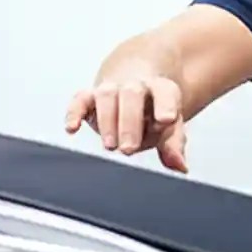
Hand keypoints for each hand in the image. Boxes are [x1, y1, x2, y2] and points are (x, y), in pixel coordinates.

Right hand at [64, 76, 187, 172]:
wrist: (134, 88)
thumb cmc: (153, 112)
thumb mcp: (169, 128)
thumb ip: (174, 144)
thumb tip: (180, 166)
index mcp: (161, 90)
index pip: (165, 93)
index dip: (165, 105)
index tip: (166, 119)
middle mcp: (135, 85)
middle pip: (132, 94)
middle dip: (130, 121)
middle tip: (129, 148)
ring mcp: (111, 89)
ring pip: (106, 94)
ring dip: (107, 121)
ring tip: (110, 146)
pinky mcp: (89, 97)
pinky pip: (80, 100)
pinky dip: (74, 113)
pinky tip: (72, 128)